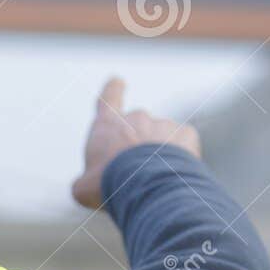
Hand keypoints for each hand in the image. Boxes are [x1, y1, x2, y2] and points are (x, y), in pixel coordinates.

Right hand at [71, 77, 201, 208]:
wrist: (146, 186)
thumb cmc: (109, 185)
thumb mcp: (83, 188)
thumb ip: (86, 180)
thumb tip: (88, 185)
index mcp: (108, 125)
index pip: (109, 98)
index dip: (112, 90)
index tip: (117, 82)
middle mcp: (136, 118)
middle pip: (137, 129)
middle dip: (137, 148)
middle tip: (134, 176)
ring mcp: (162, 124)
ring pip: (161, 140)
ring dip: (158, 157)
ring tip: (153, 182)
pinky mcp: (186, 134)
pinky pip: (182, 146)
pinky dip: (179, 159)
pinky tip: (172, 176)